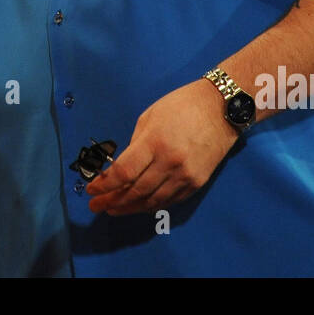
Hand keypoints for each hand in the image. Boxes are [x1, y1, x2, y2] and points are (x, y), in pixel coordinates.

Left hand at [86, 79, 236, 215]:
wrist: (222, 108)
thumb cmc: (182, 105)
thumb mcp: (150, 116)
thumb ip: (135, 144)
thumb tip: (122, 167)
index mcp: (155, 142)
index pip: (124, 172)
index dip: (105, 185)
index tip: (92, 189)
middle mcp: (170, 163)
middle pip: (135, 191)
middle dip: (112, 201)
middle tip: (96, 206)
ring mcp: (185, 176)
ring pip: (152, 201)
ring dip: (130, 208)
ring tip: (113, 209)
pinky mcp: (197, 183)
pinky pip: (170, 201)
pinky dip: (152, 205)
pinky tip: (139, 206)